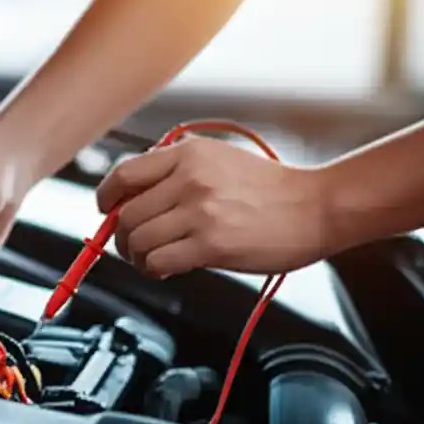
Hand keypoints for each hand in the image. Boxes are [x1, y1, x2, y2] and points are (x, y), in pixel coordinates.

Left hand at [96, 136, 332, 276]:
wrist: (317, 207)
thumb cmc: (271, 190)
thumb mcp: (220, 161)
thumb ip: (177, 172)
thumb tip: (130, 199)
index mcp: (188, 154)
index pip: (124, 174)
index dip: (107, 198)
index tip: (106, 211)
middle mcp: (190, 178)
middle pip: (127, 214)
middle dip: (122, 237)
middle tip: (134, 248)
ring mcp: (200, 210)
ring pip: (138, 240)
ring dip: (137, 257)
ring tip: (152, 261)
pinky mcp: (211, 243)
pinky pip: (158, 261)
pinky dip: (154, 270)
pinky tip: (167, 269)